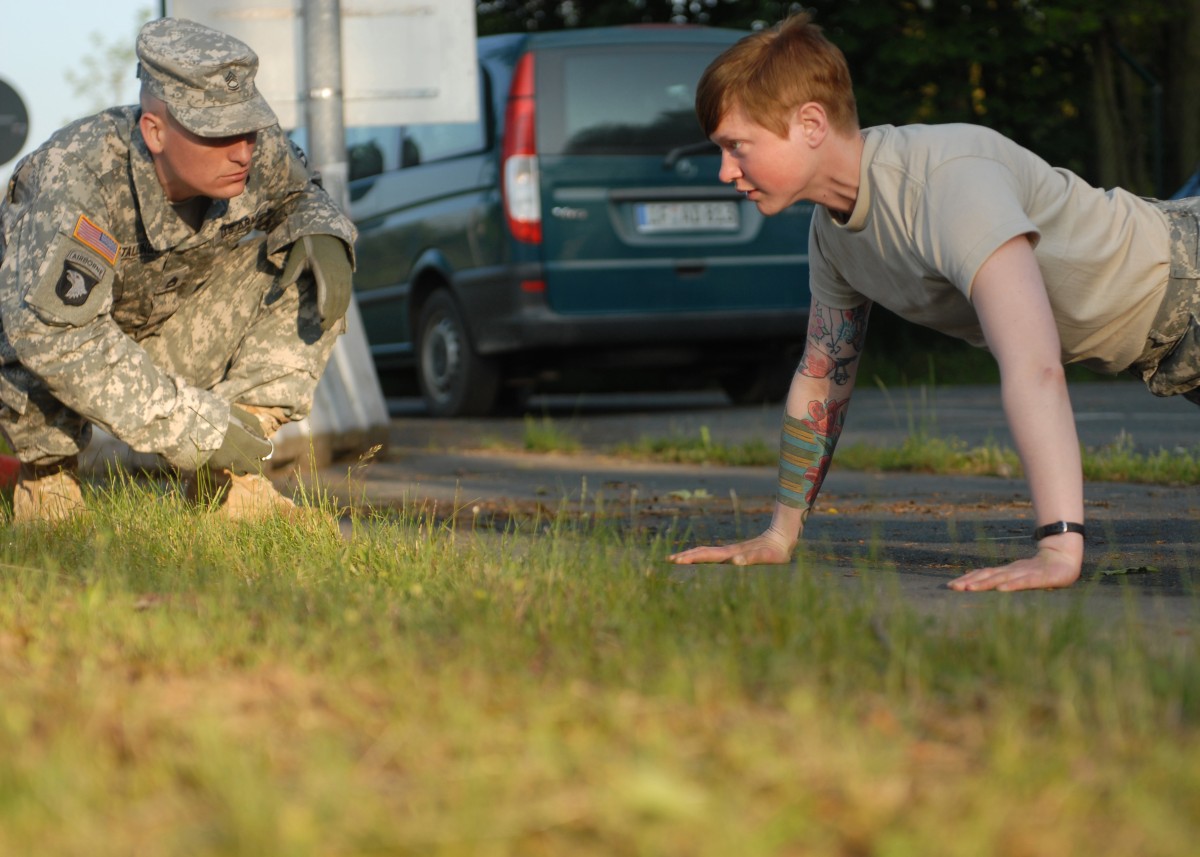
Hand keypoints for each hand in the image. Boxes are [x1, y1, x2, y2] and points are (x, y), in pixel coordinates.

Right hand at [207, 404, 273, 473]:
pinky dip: (230, 464)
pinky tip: (225, 453)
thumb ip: (254, 425)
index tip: (262, 441)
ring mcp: (227, 464)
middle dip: (258, 461)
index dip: (266, 446)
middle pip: (258, 468)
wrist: (190, 423)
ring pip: (243, 472)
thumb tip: (262, 435)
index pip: (268, 451)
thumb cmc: (217, 416)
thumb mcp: (239, 414)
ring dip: (244, 464)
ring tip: (239, 452)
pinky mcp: (214, 466)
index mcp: (250, 444)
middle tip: (254, 451)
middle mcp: (241, 458)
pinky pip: (227, 468)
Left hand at [280, 234, 352, 330]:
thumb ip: (291, 271)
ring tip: (332, 324)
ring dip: (339, 312)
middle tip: (324, 329)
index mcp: (325, 269)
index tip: (321, 320)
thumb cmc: (308, 243)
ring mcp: (344, 274)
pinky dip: (344, 304)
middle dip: (331, 315)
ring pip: (344, 297)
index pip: (326, 293)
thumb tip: (281, 288)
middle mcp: (337, 273)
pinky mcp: (347, 274)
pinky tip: (340, 313)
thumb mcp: (297, 254)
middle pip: (336, 298)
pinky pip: (348, 292)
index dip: (325, 308)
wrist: (326, 230)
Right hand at [669, 527, 795, 565]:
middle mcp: (727, 552)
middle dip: (685, 556)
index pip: (706, 555)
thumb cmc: (775, 551)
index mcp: (730, 553)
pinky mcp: (734, 554)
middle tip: (668, 559)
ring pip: (706, 552)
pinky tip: (698, 560)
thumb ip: (750, 558)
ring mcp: (730, 552)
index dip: (691, 558)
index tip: (677, 560)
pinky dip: (701, 557)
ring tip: (677, 558)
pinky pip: (713, 555)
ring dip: (691, 555)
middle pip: (701, 552)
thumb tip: (735, 561)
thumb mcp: (765, 556)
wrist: (782, 538)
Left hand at [948, 543, 1081, 591]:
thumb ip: (1005, 580)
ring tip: (969, 588)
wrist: (1065, 558)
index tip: (951, 586)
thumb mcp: (1020, 576)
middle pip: (988, 575)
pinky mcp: (1041, 577)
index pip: (984, 574)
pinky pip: (1024, 582)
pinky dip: (1012, 585)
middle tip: (953, 587)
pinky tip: (1001, 590)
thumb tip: (984, 588)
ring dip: (985, 583)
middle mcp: (1013, 570)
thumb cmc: (1041, 571)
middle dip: (969, 581)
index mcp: (1007, 571)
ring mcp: (1026, 572)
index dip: (968, 579)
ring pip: (1002, 578)